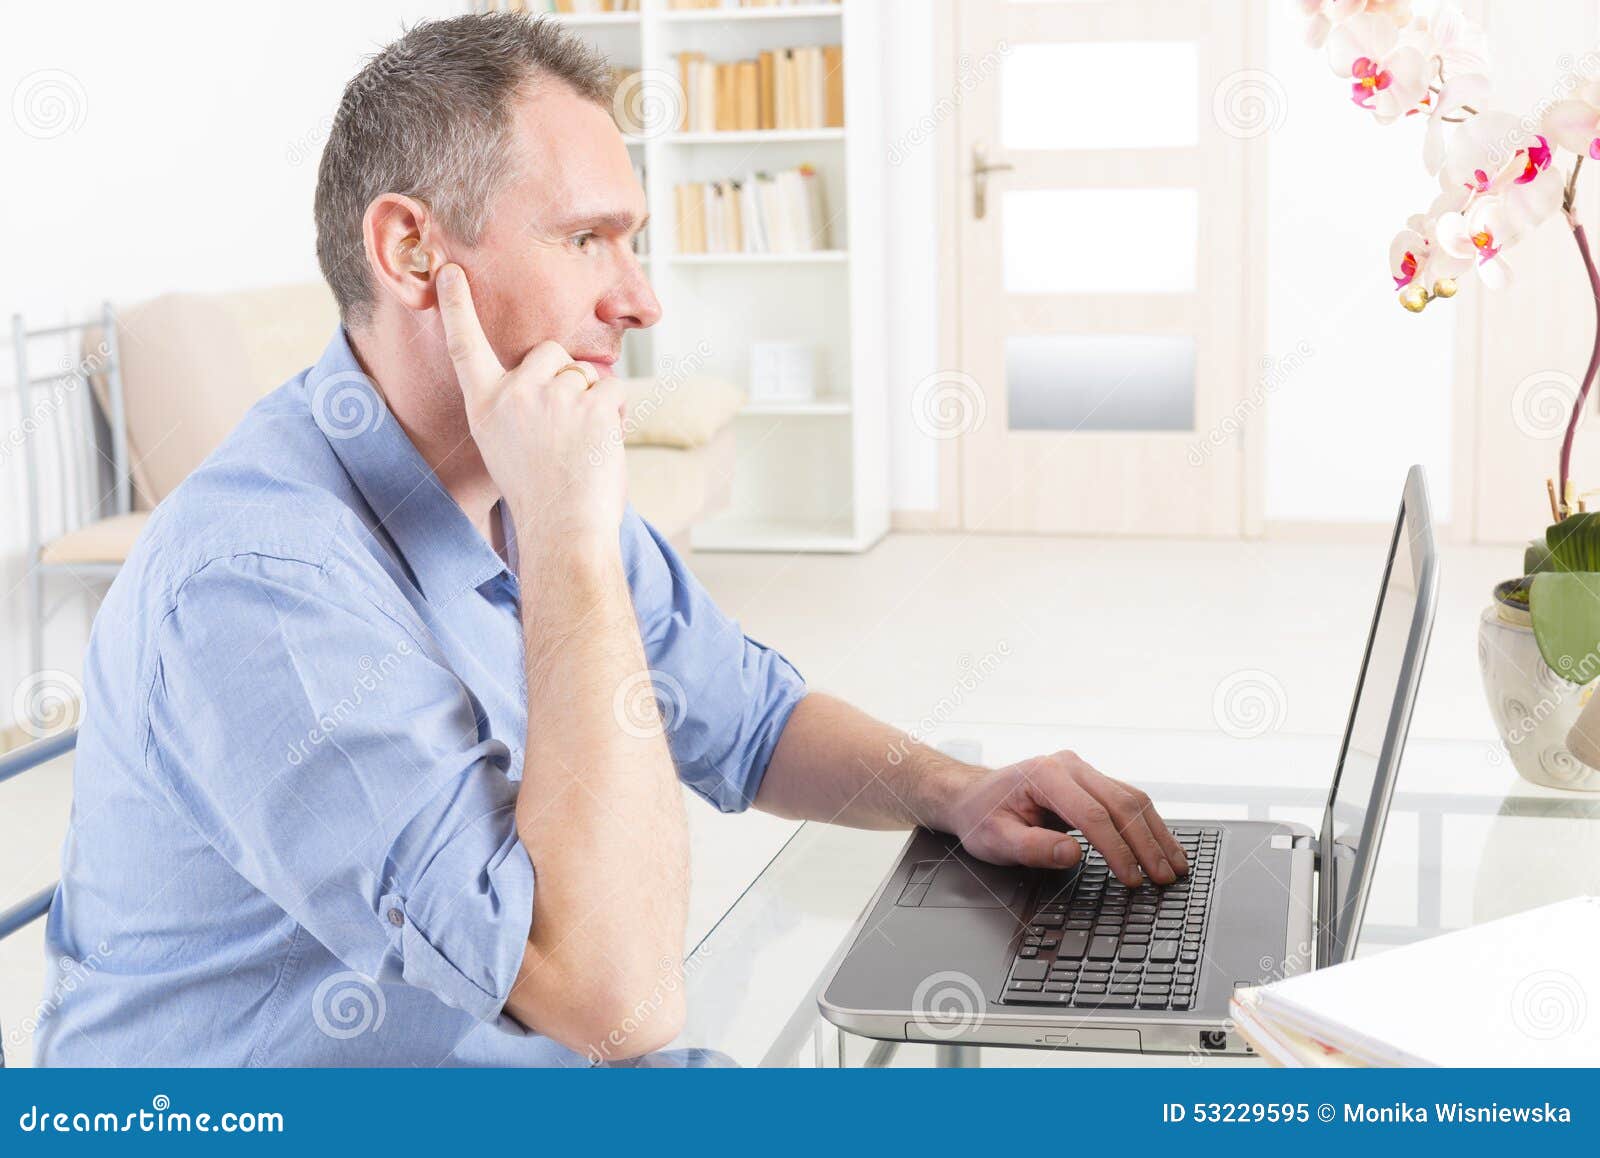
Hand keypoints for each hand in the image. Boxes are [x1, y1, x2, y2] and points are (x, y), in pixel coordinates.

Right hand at [435, 263, 626, 551]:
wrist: (564, 532)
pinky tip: (601, 446)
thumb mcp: (507, 446)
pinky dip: (616, 416)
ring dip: (593, 402)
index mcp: (485, 406)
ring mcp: (552, 397)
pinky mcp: (591, 405)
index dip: (457, 307)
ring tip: (580, 448)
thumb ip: (520, 405)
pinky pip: (614, 390)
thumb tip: (563, 370)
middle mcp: (513, 394)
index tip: (450, 272)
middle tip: (564, 429)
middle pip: (549, 351)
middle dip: (566, 376)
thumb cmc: (542, 496)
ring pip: (586, 373)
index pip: (465, 346)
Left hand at [940, 751, 1187, 885]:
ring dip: (1156, 833)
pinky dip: (1148, 826)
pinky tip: (1162, 846)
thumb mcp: (996, 839)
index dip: (1117, 850)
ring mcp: (1082, 771)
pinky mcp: (1091, 782)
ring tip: (1175, 865)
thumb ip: (1032, 847)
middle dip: (1146, 844)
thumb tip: (1072, 854)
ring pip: (1132, 799)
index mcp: (1045, 775)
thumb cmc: (981, 817)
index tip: (1132, 879)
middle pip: (1121, 804)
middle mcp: (1069, 766)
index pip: (1093, 815)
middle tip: (1163, 878)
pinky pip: (1127, 801)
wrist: (973, 796)